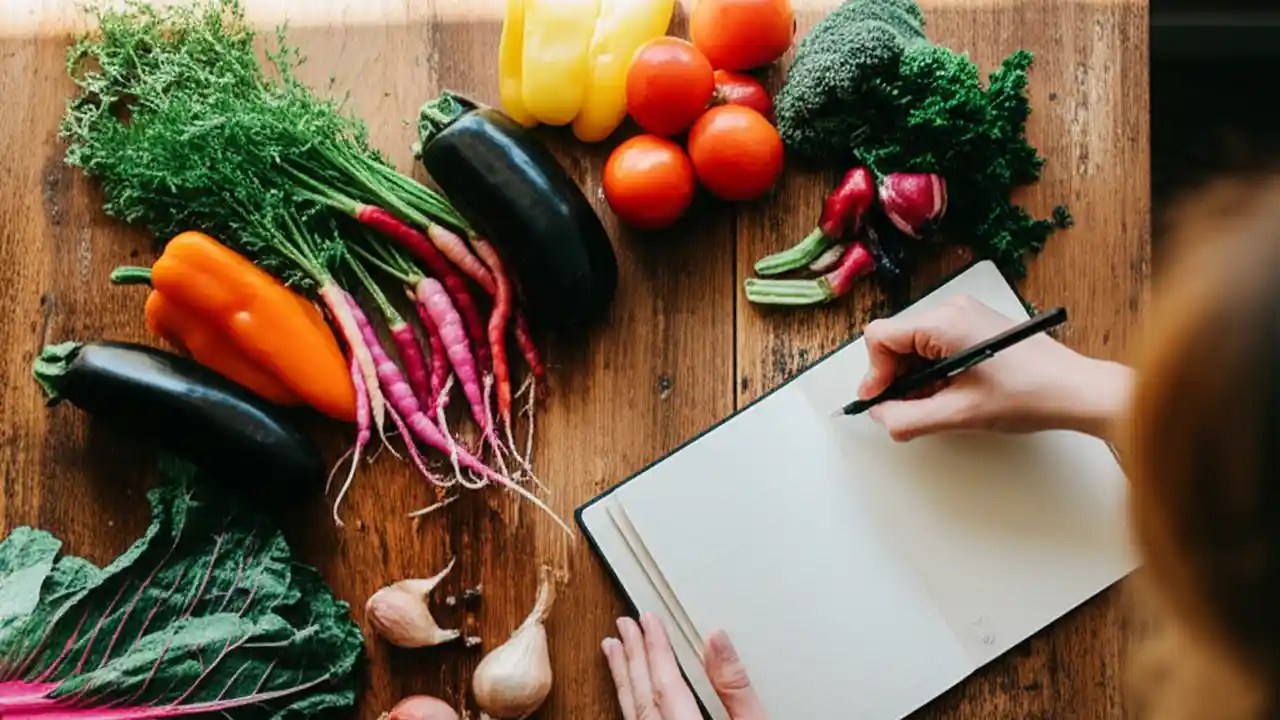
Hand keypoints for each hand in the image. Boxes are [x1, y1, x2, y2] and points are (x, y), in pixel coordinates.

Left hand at [603, 613, 766, 719]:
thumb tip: (717, 639)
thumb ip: (736, 687)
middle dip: (633, 657)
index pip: (666, 685)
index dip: (656, 648)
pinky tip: (628, 687)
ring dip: (624, 677)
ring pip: (632, 713)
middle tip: (624, 625)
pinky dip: (629, 699)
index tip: (648, 619)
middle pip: (643, 697)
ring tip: (613, 649)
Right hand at [859, 295, 1132, 441]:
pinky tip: (951, 393)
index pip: (880, 337)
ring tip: (937, 403)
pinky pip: (937, 345)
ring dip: (916, 377)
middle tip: (908, 409)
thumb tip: (880, 416)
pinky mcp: (976, 326)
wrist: (1077, 390)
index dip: (875, 374)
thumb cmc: (1030, 394)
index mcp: (944, 322)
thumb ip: (908, 418)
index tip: (881, 402)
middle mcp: (952, 310)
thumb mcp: (959, 414)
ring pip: (916, 345)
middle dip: (896, 377)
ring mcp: (966, 315)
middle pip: (896, 340)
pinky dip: (934, 371)